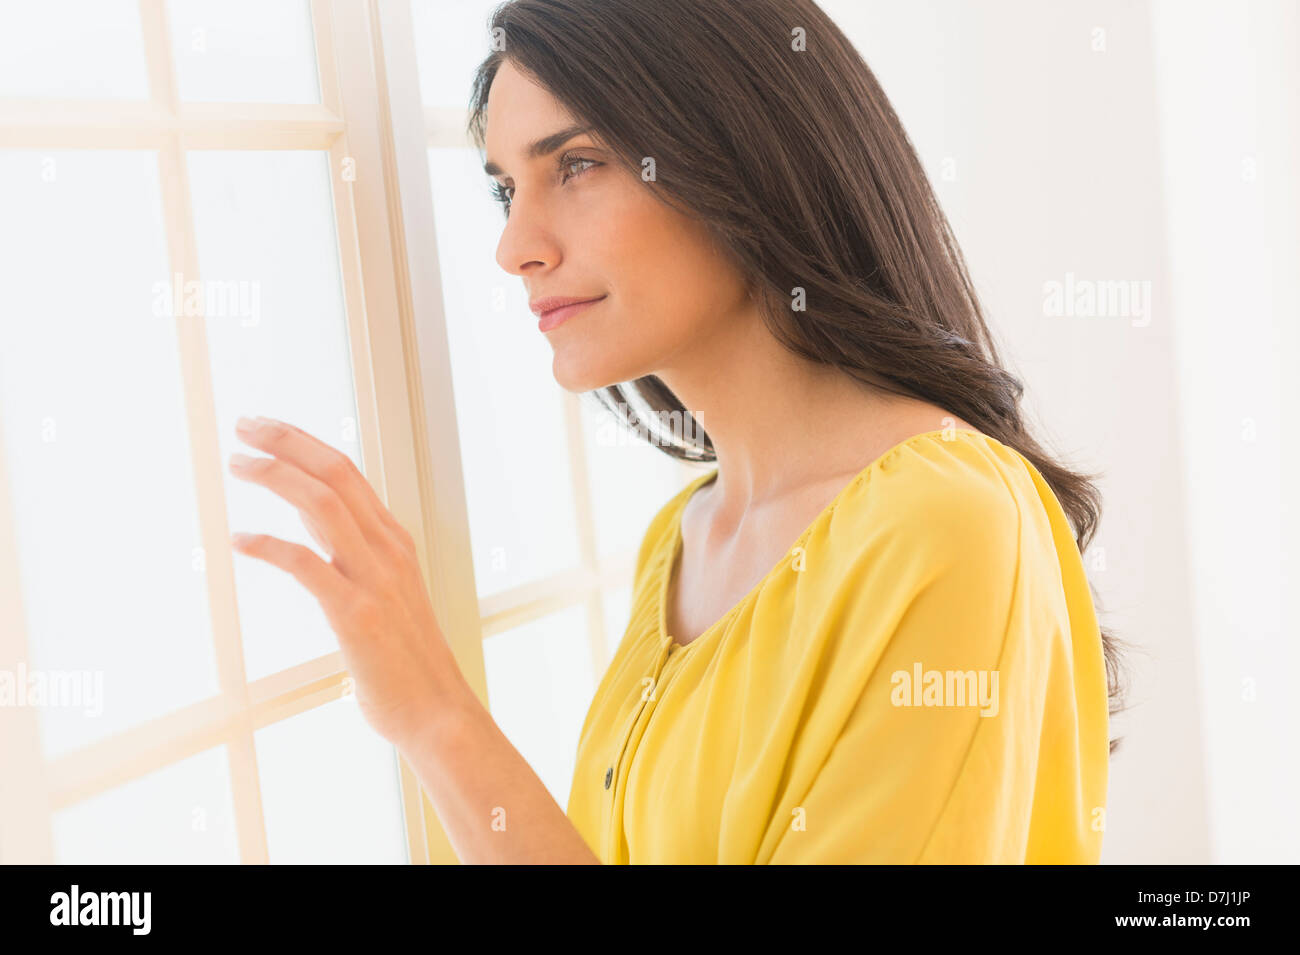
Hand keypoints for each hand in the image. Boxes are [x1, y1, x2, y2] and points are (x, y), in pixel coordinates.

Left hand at [227, 415, 466, 746]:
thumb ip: (351, 555)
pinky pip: (307, 565)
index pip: (348, 472)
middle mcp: (388, 551)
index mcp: (394, 542)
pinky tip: (240, 539)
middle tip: (243, 424)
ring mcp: (375, 580)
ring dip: (276, 476)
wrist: (438, 712)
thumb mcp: (385, 593)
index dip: (303, 442)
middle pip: (335, 473)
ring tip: (237, 464)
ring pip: (324, 504)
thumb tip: (311, 524)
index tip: (266, 428)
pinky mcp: (356, 614)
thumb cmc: (407, 661)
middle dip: (286, 441)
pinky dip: (270, 545)